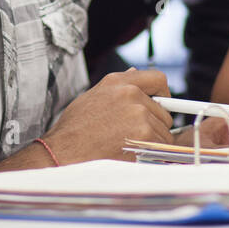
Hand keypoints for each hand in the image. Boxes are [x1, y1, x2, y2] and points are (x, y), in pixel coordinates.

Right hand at [43, 67, 173, 162]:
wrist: (64, 152)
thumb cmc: (74, 129)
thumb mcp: (93, 96)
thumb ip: (118, 85)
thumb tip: (135, 73)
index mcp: (118, 82)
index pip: (158, 79)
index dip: (163, 94)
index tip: (161, 105)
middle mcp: (131, 94)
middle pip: (164, 111)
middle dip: (155, 124)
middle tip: (135, 134)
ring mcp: (139, 114)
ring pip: (164, 131)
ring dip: (153, 141)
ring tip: (127, 145)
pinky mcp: (144, 136)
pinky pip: (161, 146)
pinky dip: (152, 153)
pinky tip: (131, 154)